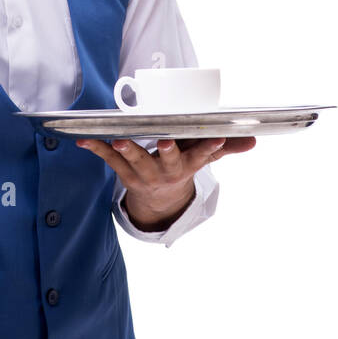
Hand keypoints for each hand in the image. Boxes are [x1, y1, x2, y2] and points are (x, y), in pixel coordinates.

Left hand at [76, 136, 256, 230]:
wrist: (160, 200)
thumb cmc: (182, 166)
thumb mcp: (203, 158)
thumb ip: (225, 148)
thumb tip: (253, 140)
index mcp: (187, 166)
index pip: (202, 157)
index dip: (209, 148)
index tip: (216, 138)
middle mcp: (167, 172)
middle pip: (168, 161)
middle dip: (167, 152)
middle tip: (164, 141)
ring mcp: (144, 175)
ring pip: (136, 161)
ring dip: (127, 151)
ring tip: (120, 139)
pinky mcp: (125, 174)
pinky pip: (110, 160)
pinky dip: (97, 149)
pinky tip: (85, 140)